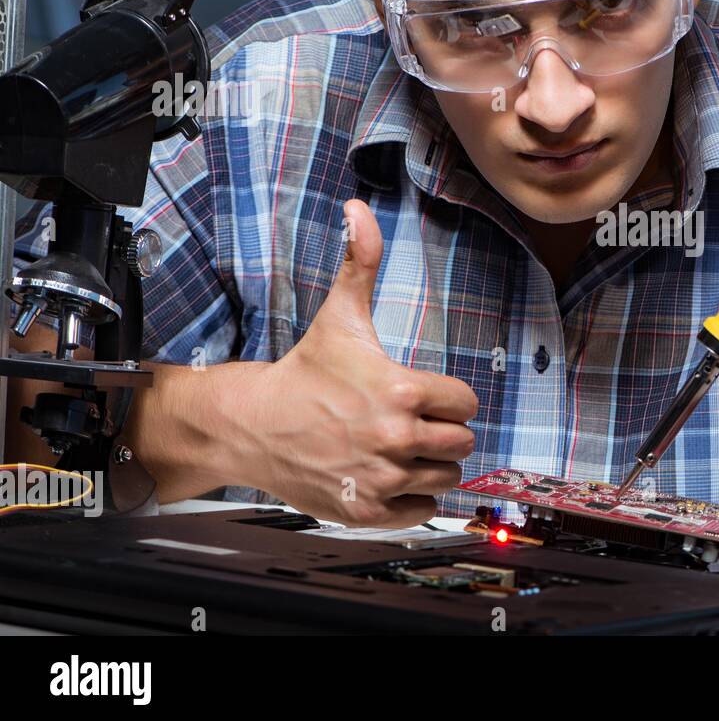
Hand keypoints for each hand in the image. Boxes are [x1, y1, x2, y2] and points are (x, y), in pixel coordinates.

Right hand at [234, 199, 477, 526]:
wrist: (251, 425)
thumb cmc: (303, 372)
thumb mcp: (339, 316)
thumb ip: (361, 262)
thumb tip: (360, 210)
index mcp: (400, 391)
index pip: (466, 403)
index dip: (448, 398)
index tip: (423, 396)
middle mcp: (395, 438)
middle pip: (462, 442)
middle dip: (443, 432)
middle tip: (412, 423)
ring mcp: (381, 478)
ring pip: (447, 477)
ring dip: (431, 465)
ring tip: (398, 448)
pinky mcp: (367, 510)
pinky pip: (424, 511)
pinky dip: (414, 498)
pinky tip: (388, 475)